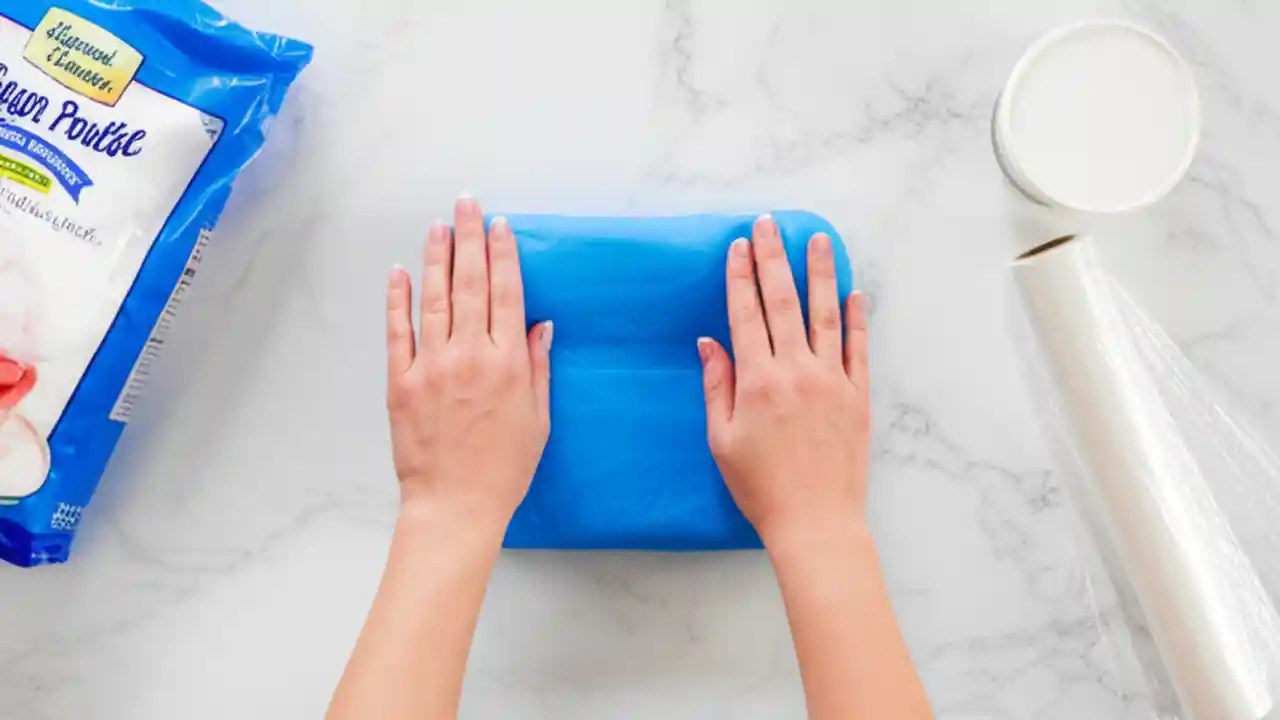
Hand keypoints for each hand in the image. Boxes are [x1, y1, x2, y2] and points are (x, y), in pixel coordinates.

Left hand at [384, 197, 552, 535]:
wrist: (456, 506)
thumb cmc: (505, 469)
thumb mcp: (538, 418)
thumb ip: (538, 367)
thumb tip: (541, 325)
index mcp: (508, 362)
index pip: (507, 293)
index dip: (503, 255)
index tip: (500, 227)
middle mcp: (470, 355)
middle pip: (470, 283)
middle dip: (469, 239)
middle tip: (467, 204)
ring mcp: (432, 366)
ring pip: (433, 298)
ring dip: (436, 257)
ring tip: (438, 226)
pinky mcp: (401, 383)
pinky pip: (398, 331)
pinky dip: (397, 299)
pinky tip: (399, 272)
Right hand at [698, 215, 868, 545]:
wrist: (815, 522)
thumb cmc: (761, 487)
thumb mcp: (723, 440)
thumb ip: (718, 387)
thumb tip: (710, 344)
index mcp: (758, 380)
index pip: (746, 314)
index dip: (741, 276)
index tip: (739, 246)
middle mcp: (796, 371)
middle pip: (783, 302)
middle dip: (774, 259)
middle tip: (769, 224)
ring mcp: (832, 381)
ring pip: (825, 314)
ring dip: (819, 273)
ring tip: (817, 240)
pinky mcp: (858, 397)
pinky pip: (858, 348)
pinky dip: (857, 318)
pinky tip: (855, 293)